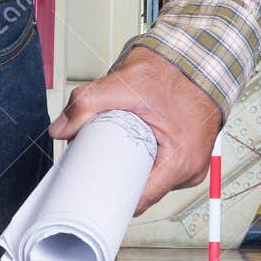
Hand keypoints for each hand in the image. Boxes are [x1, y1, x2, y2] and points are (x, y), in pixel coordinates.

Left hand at [48, 46, 221, 214]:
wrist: (200, 59)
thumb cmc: (176, 73)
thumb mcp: (126, 83)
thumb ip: (87, 103)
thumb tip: (61, 128)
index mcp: (181, 161)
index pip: (138, 201)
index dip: (110, 201)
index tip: (90, 196)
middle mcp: (190, 169)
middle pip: (143, 193)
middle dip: (116, 181)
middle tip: (96, 164)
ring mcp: (191, 164)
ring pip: (151, 181)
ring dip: (131, 170)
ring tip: (117, 151)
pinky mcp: (188, 156)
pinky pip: (160, 170)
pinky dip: (144, 161)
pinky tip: (135, 147)